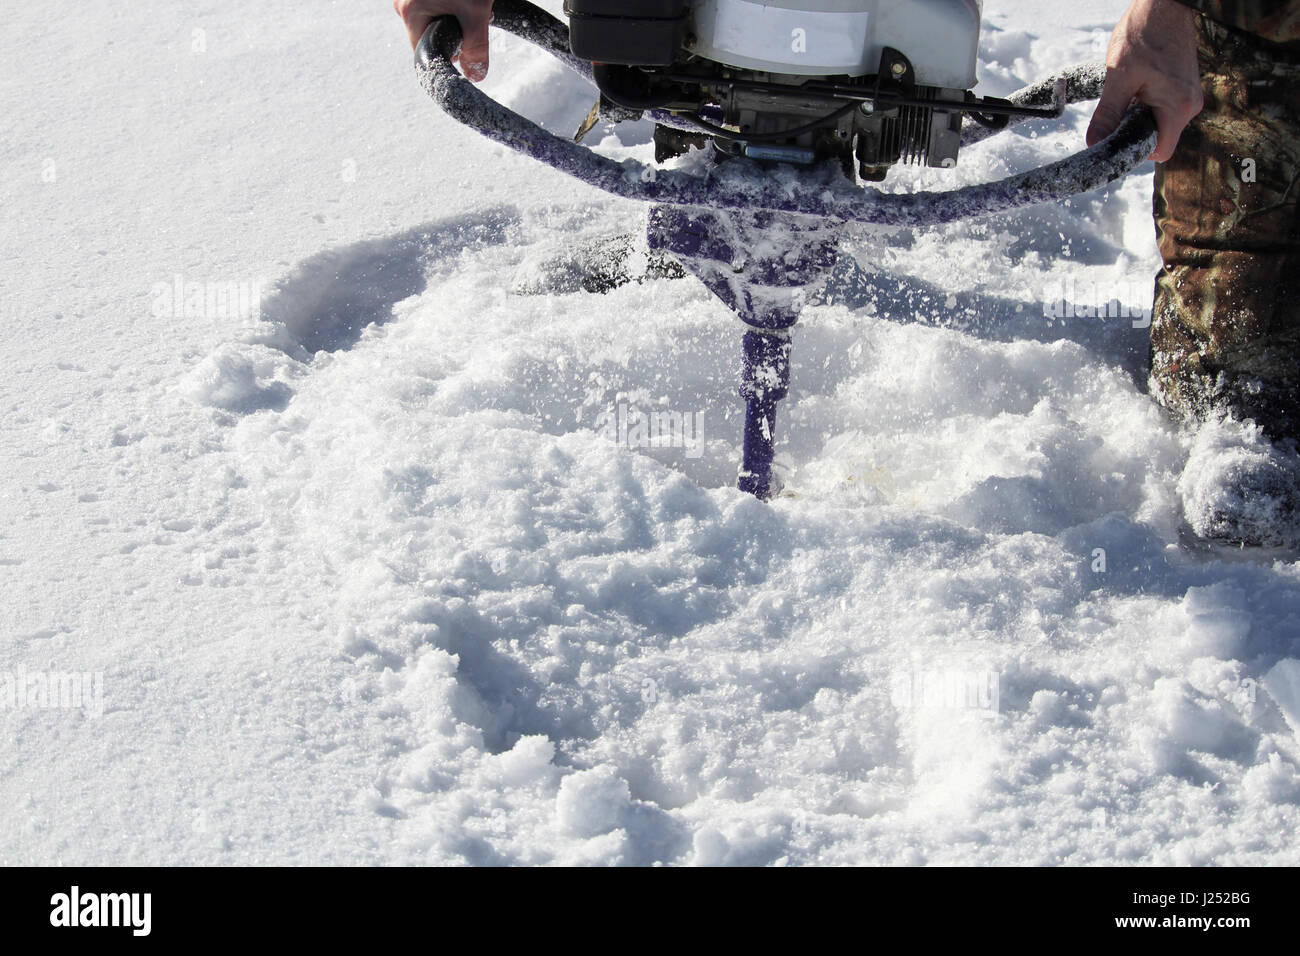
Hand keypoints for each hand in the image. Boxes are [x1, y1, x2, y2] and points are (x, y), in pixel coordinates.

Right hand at [394, 0, 494, 81]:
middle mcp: (403, 2)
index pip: (423, 52)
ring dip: (455, 18)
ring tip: (472, 7)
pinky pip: (435, 4)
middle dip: (454, 35)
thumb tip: (475, 76)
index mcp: (409, 11)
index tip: (463, 49)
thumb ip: (476, 49)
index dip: (446, 56)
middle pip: (428, 35)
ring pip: (433, 18)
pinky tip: (466, 0)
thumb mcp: (476, 14)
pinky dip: (452, 5)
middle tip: (474, 22)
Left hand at [1086, 0, 1203, 161]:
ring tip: (1129, 87)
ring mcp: (1189, 94)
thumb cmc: (1145, 34)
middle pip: (1158, 136)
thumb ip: (1108, 114)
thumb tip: (1095, 143)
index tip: (1117, 136)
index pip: (1160, 150)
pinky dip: (1146, 101)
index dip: (1136, 150)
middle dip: (1135, 128)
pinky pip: (1162, 106)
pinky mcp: (1183, 85)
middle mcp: (1191, 104)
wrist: (1165, 4)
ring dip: (1138, 113)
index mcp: (1179, 107)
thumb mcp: (1119, 77)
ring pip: (1158, 120)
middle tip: (1119, 105)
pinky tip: (1137, 81)